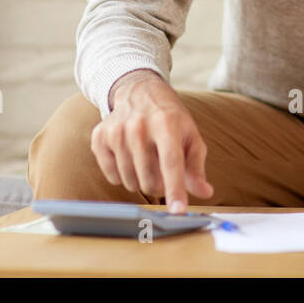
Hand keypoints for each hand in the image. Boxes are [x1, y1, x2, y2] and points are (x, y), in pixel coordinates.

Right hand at [90, 71, 213, 212]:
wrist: (139, 92)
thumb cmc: (170, 118)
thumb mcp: (190, 136)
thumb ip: (196, 166)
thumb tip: (204, 192)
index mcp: (166, 123)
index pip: (171, 162)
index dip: (175, 189)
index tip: (178, 210)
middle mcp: (138, 126)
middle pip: (149, 180)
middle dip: (159, 185)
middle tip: (163, 171)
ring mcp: (116, 131)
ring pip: (130, 182)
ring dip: (141, 180)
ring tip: (147, 161)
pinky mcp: (99, 137)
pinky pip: (112, 177)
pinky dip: (123, 175)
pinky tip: (129, 157)